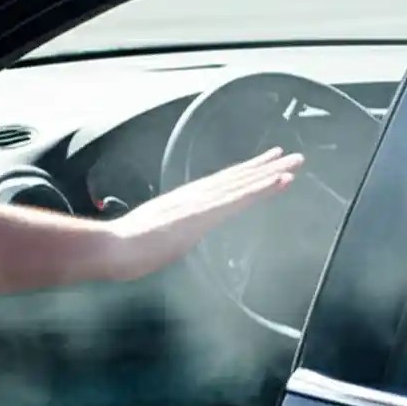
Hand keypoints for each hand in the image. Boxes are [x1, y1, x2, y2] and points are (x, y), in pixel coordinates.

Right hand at [102, 147, 304, 279]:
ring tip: (294, 163)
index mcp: (186, 202)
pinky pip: (240, 198)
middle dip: (266, 167)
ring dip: (272, 172)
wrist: (112, 248)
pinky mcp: (204, 212)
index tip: (267, 163)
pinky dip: (262, 188)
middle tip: (293, 156)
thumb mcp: (155, 238)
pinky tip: (280, 181)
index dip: (247, 172)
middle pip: (238, 177)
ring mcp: (201, 202)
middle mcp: (196, 195)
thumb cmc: (126, 249)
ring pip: (243, 183)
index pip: (223, 184)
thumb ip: (170, 235)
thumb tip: (172, 240)